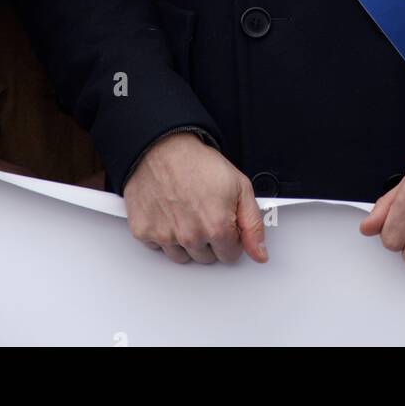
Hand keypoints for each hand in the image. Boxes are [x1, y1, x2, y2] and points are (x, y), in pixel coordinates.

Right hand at [123, 133, 267, 264]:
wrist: (163, 147)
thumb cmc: (198, 162)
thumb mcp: (240, 186)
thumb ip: (253, 224)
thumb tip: (259, 254)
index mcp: (217, 227)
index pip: (230, 256)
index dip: (230, 236)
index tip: (223, 220)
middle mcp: (191, 236)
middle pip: (207, 258)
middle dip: (209, 239)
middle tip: (204, 211)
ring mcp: (166, 236)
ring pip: (183, 256)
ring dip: (186, 240)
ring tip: (186, 211)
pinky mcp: (145, 232)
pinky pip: (158, 247)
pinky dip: (164, 233)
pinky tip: (169, 213)